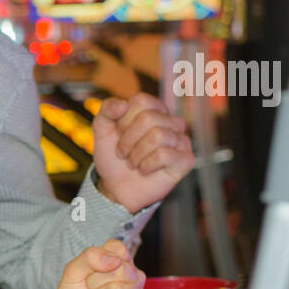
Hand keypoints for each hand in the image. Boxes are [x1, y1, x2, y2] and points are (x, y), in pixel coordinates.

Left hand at [93, 93, 194, 212]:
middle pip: (148, 118)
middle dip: (128, 140)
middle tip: (124, 153)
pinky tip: (145, 170)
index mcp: (153, 109)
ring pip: (158, 136)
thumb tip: (123, 104)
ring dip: (136, 155)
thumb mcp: (102, 130)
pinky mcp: (186, 159)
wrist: (116, 188)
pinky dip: (147, 165)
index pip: (141, 101)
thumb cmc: (113, 157)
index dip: (123, 120)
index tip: (119, 135)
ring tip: (134, 163)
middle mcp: (171, 122)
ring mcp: (181, 140)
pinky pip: (165, 155)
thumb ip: (106, 110)